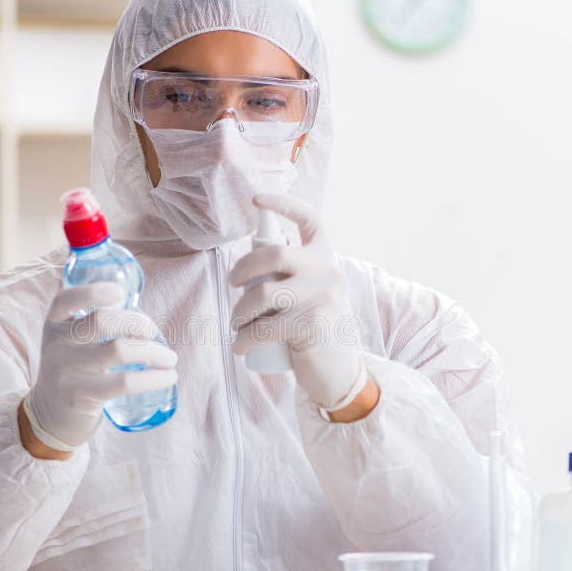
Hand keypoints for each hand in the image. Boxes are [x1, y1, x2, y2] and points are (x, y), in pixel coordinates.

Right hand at [23, 282, 177, 451]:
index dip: (93, 292)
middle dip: (137, 322)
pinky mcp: (82, 396)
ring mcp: (67, 372)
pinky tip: (169, 377)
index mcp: (54, 325)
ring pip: (118, 351)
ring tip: (170, 359)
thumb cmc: (75, 370)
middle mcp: (56, 345)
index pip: (66, 301)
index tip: (120, 292)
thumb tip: (144, 319)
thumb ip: (93, 326)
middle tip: (152, 332)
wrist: (52, 415)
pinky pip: (125, 382)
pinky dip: (154, 378)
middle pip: (101, 321)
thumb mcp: (70, 343)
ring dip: (153, 351)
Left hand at [229, 193, 368, 413]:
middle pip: (274, 254)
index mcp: (326, 258)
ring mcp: (321, 297)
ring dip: (239, 312)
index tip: (257, 200)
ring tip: (237, 324)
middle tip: (233, 283)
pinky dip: (242, 339)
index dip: (283, 203)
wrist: (338, 371)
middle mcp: (328, 271)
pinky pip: (262, 328)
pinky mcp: (311, 325)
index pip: (309, 219)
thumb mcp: (313, 291)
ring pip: (262, 294)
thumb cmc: (314, 328)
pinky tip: (239, 346)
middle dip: (243, 268)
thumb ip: (296, 272)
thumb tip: (253, 262)